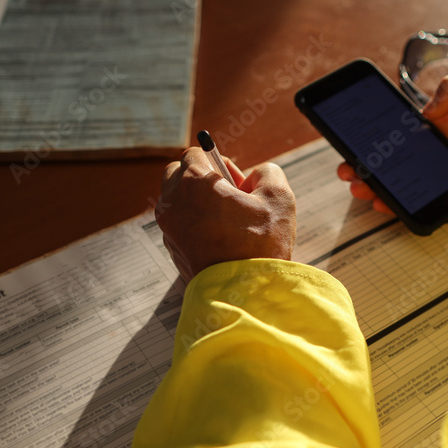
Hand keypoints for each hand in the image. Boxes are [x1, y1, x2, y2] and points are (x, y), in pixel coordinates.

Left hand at [156, 149, 295, 280]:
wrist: (243, 294)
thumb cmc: (259, 245)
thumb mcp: (278, 198)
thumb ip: (268, 173)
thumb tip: (256, 176)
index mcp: (193, 182)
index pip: (195, 153)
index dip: (219, 162)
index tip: (237, 182)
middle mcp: (172, 202)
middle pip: (177, 174)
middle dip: (200, 178)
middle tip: (229, 196)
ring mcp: (168, 228)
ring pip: (177, 201)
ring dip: (197, 202)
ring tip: (227, 220)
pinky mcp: (172, 249)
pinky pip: (180, 225)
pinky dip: (194, 224)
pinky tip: (220, 240)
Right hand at [338, 76, 447, 213]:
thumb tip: (426, 109)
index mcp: (444, 125)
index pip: (402, 130)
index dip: (378, 134)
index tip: (356, 137)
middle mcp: (441, 151)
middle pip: (395, 160)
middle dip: (367, 164)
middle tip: (348, 168)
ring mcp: (447, 175)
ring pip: (403, 183)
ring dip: (377, 186)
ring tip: (360, 186)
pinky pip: (425, 203)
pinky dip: (403, 206)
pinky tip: (386, 204)